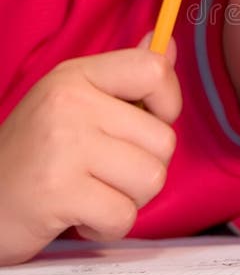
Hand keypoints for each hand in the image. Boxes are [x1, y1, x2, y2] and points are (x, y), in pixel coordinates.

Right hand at [0, 41, 181, 264]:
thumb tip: (168, 48)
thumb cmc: (35, 154)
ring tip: (94, 193)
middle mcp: (70, 104)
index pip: (153, 70)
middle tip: (106, 172)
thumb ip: (124, 77)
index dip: (168, 102)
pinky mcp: (58, 192)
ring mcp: (64, 147)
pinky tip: (81, 215)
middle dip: (145, 167)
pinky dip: (108, 226)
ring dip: (129, 199)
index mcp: (76, 76)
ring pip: (151, 179)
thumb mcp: (73, 102)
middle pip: (163, 140)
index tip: (147, 122)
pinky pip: (123, 216)